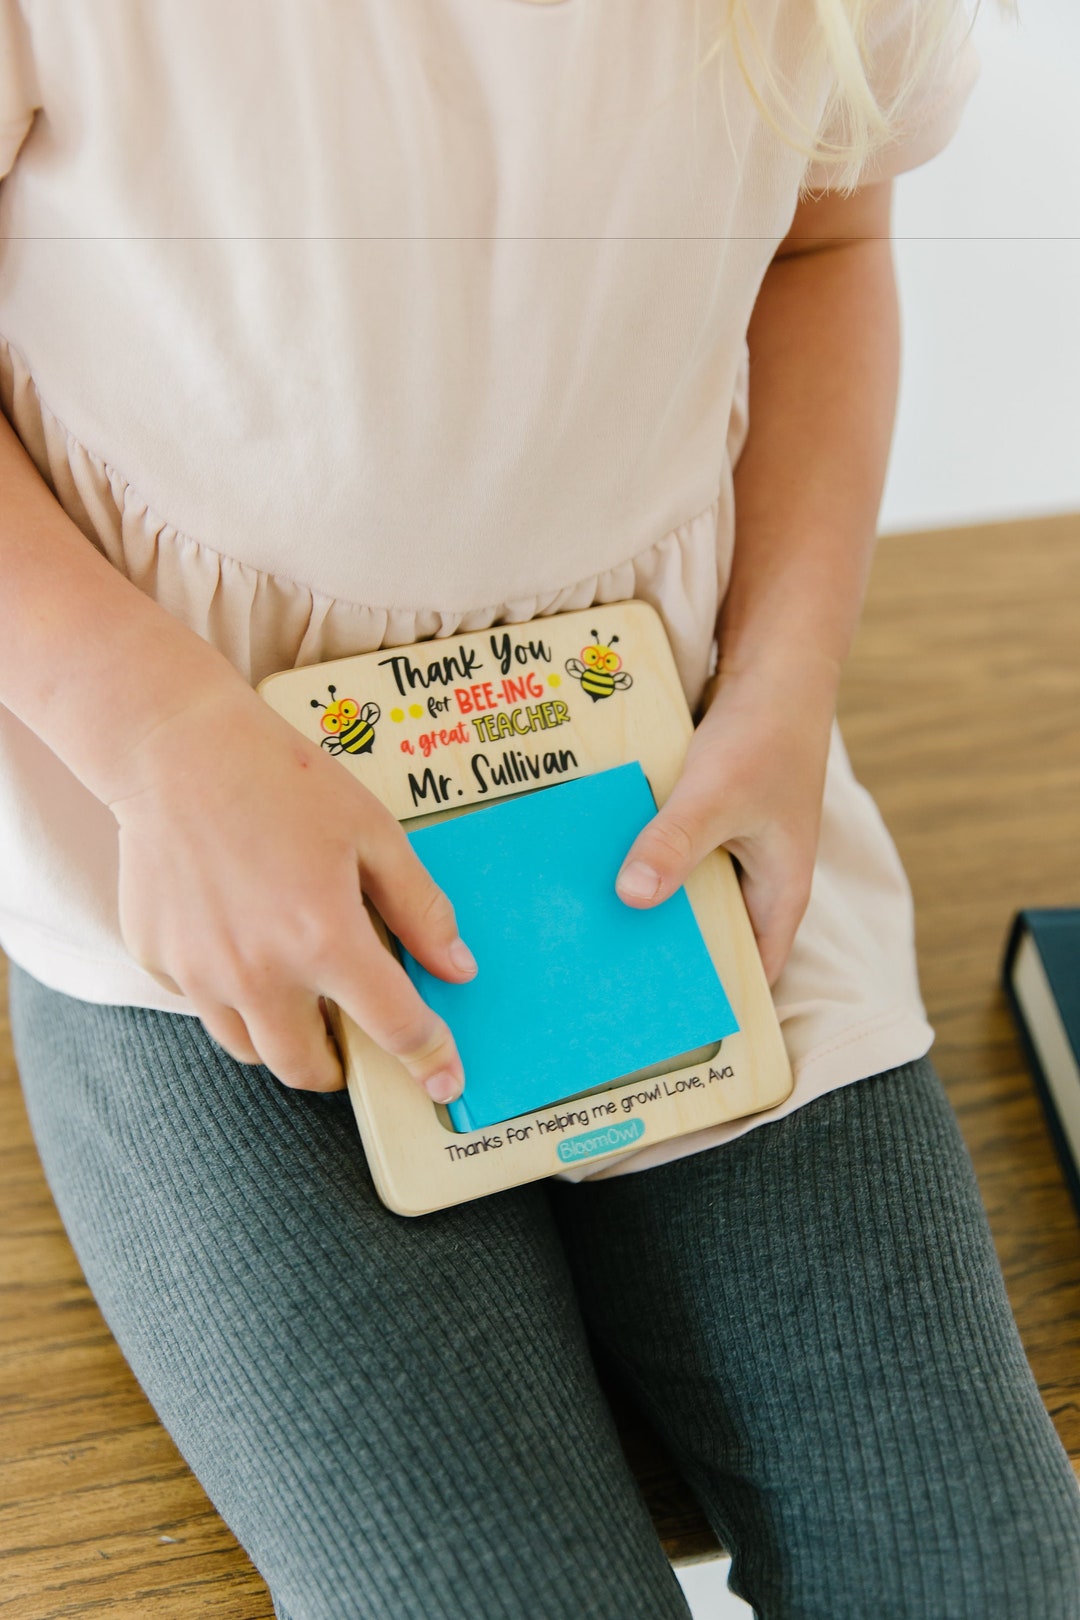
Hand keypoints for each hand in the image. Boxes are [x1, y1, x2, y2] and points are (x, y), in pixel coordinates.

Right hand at [107, 683, 476, 1096]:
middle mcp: (260, 971)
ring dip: (284, 1039)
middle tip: (353, 1042)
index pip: (393, 1029)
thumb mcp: (373, 832)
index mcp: (324, 939)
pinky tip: (241, 946)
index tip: (443, 1080)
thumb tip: (456, 968)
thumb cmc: (281, 780)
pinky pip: (202, 1005)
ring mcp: (200, 971)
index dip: (429, 1058)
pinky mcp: (158, 958)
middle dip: (341, 1067)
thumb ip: (419, 908)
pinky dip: (230, 996)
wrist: (175, 747)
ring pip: (250, 1048)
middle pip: (308, 1067)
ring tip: (298, 997)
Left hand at [615, 662, 834, 985]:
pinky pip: (668, 858)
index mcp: (778, 896)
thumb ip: (675, 844)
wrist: (776, 667)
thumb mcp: (715, 794)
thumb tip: (633, 898)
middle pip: (709, 940)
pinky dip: (639, 866)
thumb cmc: (764, 734)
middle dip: (664, 959)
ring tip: (583, 938)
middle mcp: (757, 883)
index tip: (658, 1027)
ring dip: (644, 909)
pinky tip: (590, 875)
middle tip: (599, 987)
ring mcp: (732, 853)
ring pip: (684, 898)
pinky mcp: (705, 824)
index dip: (714, 1003)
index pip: (751, 974)